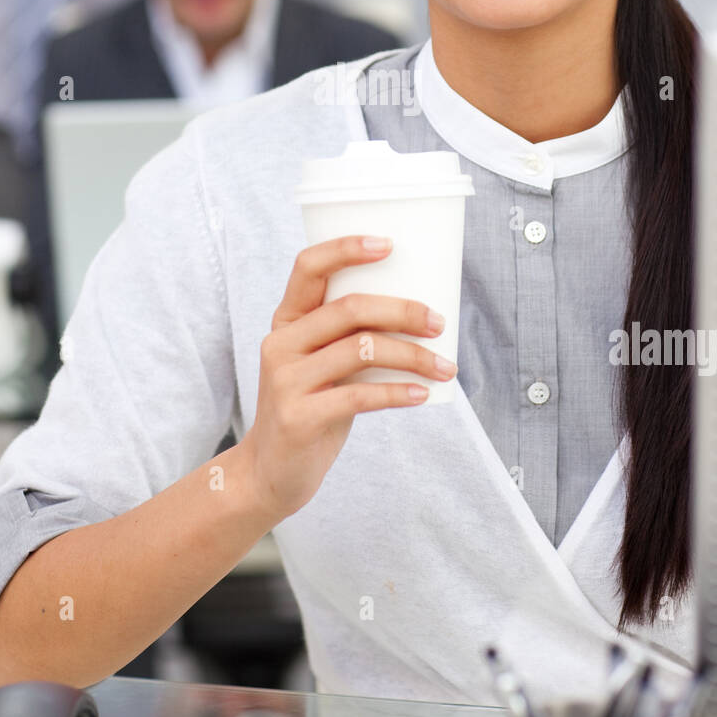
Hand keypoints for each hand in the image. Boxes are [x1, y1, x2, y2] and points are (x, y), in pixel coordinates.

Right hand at [239, 235, 456, 522]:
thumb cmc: (312, 407)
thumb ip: (351, 337)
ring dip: (412, 355)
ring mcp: (286, 380)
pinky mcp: (299, 417)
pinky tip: (423, 394)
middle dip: (403, 311)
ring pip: (361, 350)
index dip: (346, 248)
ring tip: (445, 366)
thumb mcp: (322, 363)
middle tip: (439, 322)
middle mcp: (280, 343)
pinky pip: (359, 395)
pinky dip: (398, 392)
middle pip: (349, 308)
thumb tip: (422, 315)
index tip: (389, 244)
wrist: (272, 472)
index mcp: (286, 320)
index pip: (308, 266)